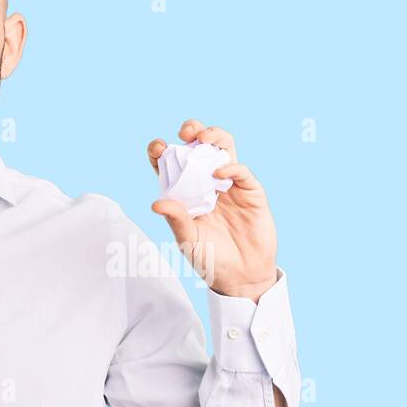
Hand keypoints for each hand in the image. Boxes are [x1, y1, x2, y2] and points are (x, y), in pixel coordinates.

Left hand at [148, 120, 278, 301]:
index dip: (162, 151)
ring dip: (214, 135)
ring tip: (204, 137)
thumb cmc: (211, 259)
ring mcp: (229, 184)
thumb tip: (156, 204)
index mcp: (185, 191)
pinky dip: (230, 166)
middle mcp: (206, 182)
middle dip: (192, 130)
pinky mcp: (250, 191)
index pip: (170, 163)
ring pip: (223, 147)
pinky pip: (241, 171)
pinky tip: (219, 173)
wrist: (242, 276)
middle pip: (199, 145)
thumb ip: (177, 220)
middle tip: (186, 133)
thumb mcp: (189, 241)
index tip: (158, 147)